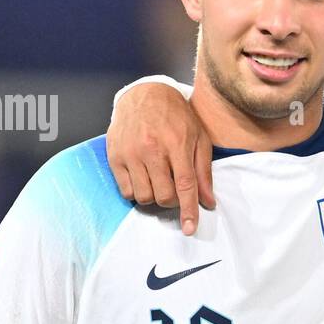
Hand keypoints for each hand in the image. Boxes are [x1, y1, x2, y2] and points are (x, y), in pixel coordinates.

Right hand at [106, 81, 214, 234]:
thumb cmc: (176, 116)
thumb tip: (208, 202)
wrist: (145, 94)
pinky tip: (143, 177)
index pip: (185, 186)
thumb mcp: (199, 138)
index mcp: (177, 144)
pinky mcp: (114, 156)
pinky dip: (137, 191)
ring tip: (158, 180)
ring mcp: (130, 153)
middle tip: (174, 189)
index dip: (188, 211)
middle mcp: (151, 149)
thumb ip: (203, 171)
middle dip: (172, 201)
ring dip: (154, 197)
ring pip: (143, 197)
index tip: (189, 229)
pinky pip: (126, 191)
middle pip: (163, 196)